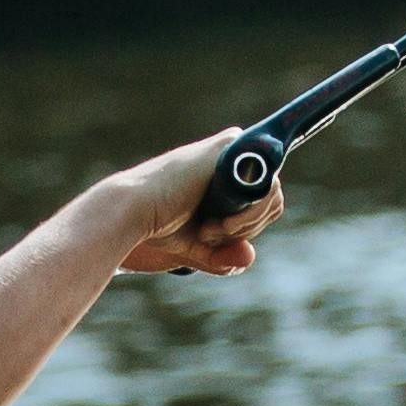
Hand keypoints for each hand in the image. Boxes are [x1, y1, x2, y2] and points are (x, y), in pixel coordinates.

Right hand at [113, 126, 277, 275]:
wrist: (133, 211)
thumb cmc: (156, 226)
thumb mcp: (197, 245)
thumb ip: (224, 254)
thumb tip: (249, 257)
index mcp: (225, 177)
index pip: (263, 203)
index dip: (248, 227)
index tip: (213, 238)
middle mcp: (231, 158)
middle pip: (272, 200)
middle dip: (247, 228)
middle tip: (209, 234)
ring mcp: (232, 149)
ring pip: (272, 193)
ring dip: (244, 223)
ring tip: (208, 229)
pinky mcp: (229, 147)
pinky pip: (267, 181)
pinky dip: (249, 212)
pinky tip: (217, 224)